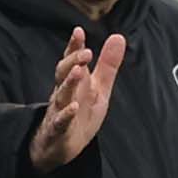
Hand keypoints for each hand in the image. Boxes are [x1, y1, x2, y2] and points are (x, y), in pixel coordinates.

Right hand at [29, 27, 124, 172]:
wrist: (59, 146)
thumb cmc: (80, 114)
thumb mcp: (99, 89)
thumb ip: (107, 65)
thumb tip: (118, 36)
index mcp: (74, 83)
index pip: (72, 61)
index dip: (74, 47)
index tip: (78, 31)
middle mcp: (64, 93)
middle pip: (63, 73)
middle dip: (73, 61)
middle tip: (86, 52)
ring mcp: (58, 112)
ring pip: (61, 95)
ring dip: (69, 83)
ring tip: (79, 71)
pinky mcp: (58, 131)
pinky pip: (60, 122)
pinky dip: (65, 115)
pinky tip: (73, 107)